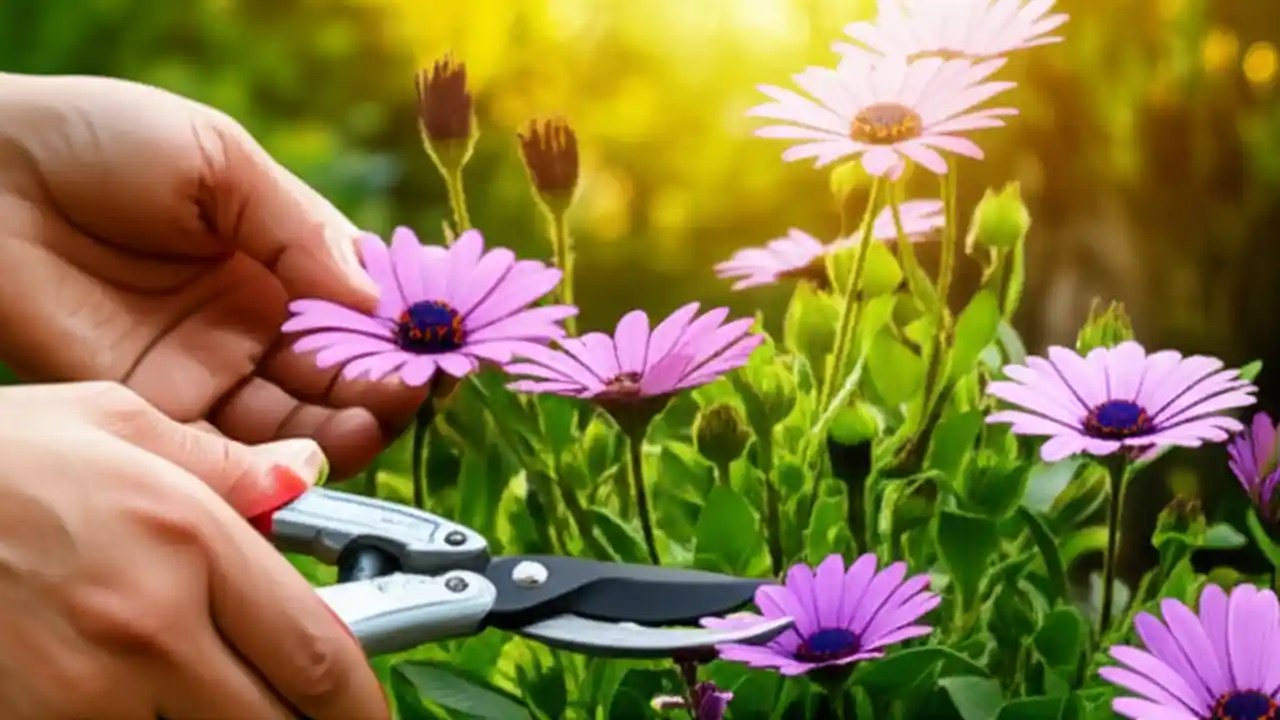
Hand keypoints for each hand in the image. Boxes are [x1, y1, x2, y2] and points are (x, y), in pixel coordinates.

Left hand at [0, 73, 426, 476]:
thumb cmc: (101, 141)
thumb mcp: (220, 160)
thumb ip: (300, 230)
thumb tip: (378, 300)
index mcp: (278, 257)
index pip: (358, 309)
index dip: (398, 332)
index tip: (433, 347)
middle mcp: (254, 320)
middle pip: (338, 373)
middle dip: (381, 386)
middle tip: (409, 392)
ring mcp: (210, 368)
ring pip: (298, 419)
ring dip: (346, 428)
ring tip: (375, 422)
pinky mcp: (159, 411)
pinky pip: (230, 452)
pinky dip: (279, 463)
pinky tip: (317, 455)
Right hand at [0, 381, 388, 719]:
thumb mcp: (113, 421)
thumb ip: (223, 462)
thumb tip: (299, 478)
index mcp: (189, 542)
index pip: (319, 652)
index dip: (363, 705)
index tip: (373, 718)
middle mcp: (148, 628)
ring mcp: (82, 695)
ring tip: (225, 701)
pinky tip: (146, 702)